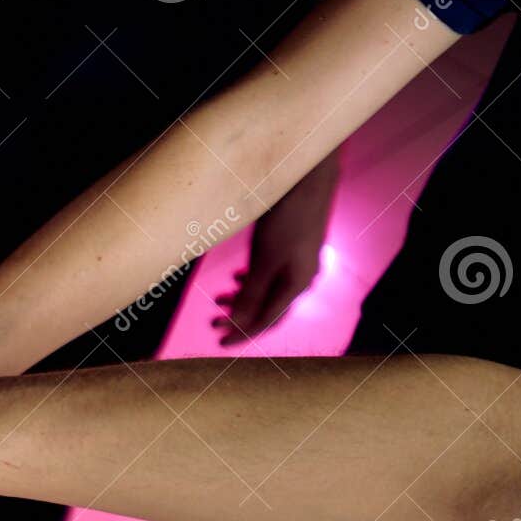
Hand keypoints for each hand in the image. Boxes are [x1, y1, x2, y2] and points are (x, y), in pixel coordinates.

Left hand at [215, 154, 338, 344]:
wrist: (308, 177)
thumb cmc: (286, 218)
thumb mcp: (263, 260)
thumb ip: (251, 293)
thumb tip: (237, 324)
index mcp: (296, 285)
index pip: (266, 321)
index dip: (241, 334)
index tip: (217, 342)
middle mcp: (302, 277)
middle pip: (267, 309)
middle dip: (239, 318)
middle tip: (211, 322)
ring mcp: (299, 260)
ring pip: (268, 290)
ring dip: (243, 298)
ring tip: (219, 298)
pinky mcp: (293, 245)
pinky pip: (271, 273)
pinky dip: (252, 280)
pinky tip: (239, 276)